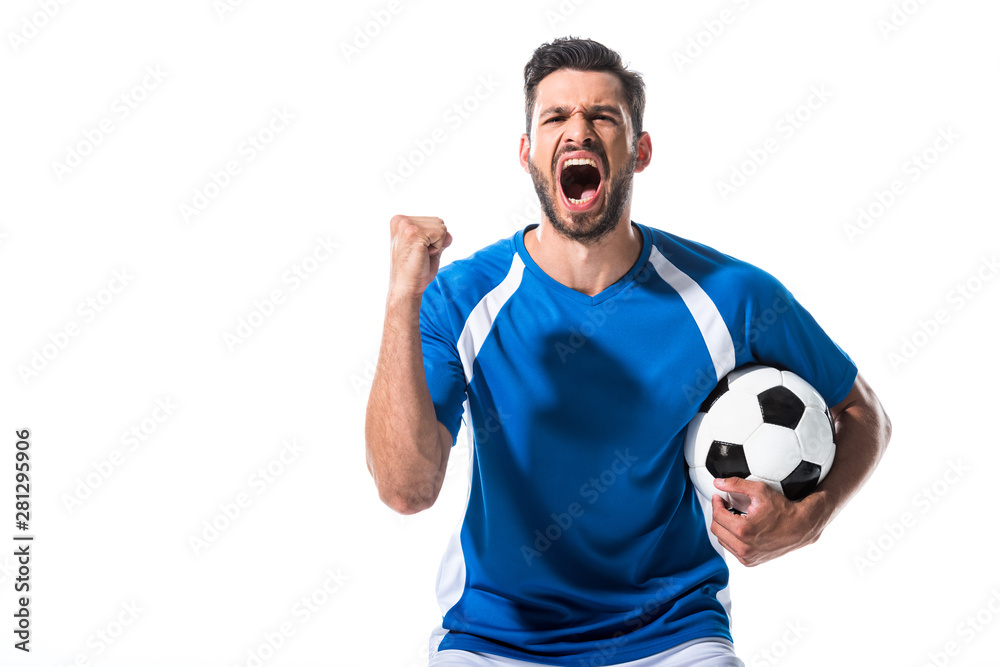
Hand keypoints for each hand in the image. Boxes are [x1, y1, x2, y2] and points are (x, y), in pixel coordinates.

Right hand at [388, 215, 452, 297]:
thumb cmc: (415, 271)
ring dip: (437, 245)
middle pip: (438, 222)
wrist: (405, 288)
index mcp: (399, 221)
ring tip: (421, 255)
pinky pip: (441, 234)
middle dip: (435, 241)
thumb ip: (438, 237)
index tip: (417, 251)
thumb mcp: (428, 248)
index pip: (432, 221)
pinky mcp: (414, 233)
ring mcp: (406, 225)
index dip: (432, 240)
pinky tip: (423, 255)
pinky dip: (437, 248)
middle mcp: (401, 220)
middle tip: (420, 255)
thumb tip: (449, 235)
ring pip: (441, 227)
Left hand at [709, 477, 828, 566]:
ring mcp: (747, 557)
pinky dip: (732, 539)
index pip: (717, 515)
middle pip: (716, 528)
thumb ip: (736, 484)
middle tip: (723, 505)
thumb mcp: (760, 491)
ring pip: (722, 540)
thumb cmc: (783, 510)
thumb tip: (718, 483)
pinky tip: (739, 529)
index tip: (719, 497)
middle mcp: (744, 547)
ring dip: (723, 527)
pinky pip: (732, 549)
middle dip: (717, 514)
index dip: (716, 503)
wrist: (800, 527)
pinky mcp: (750, 562)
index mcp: (743, 530)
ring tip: (731, 516)